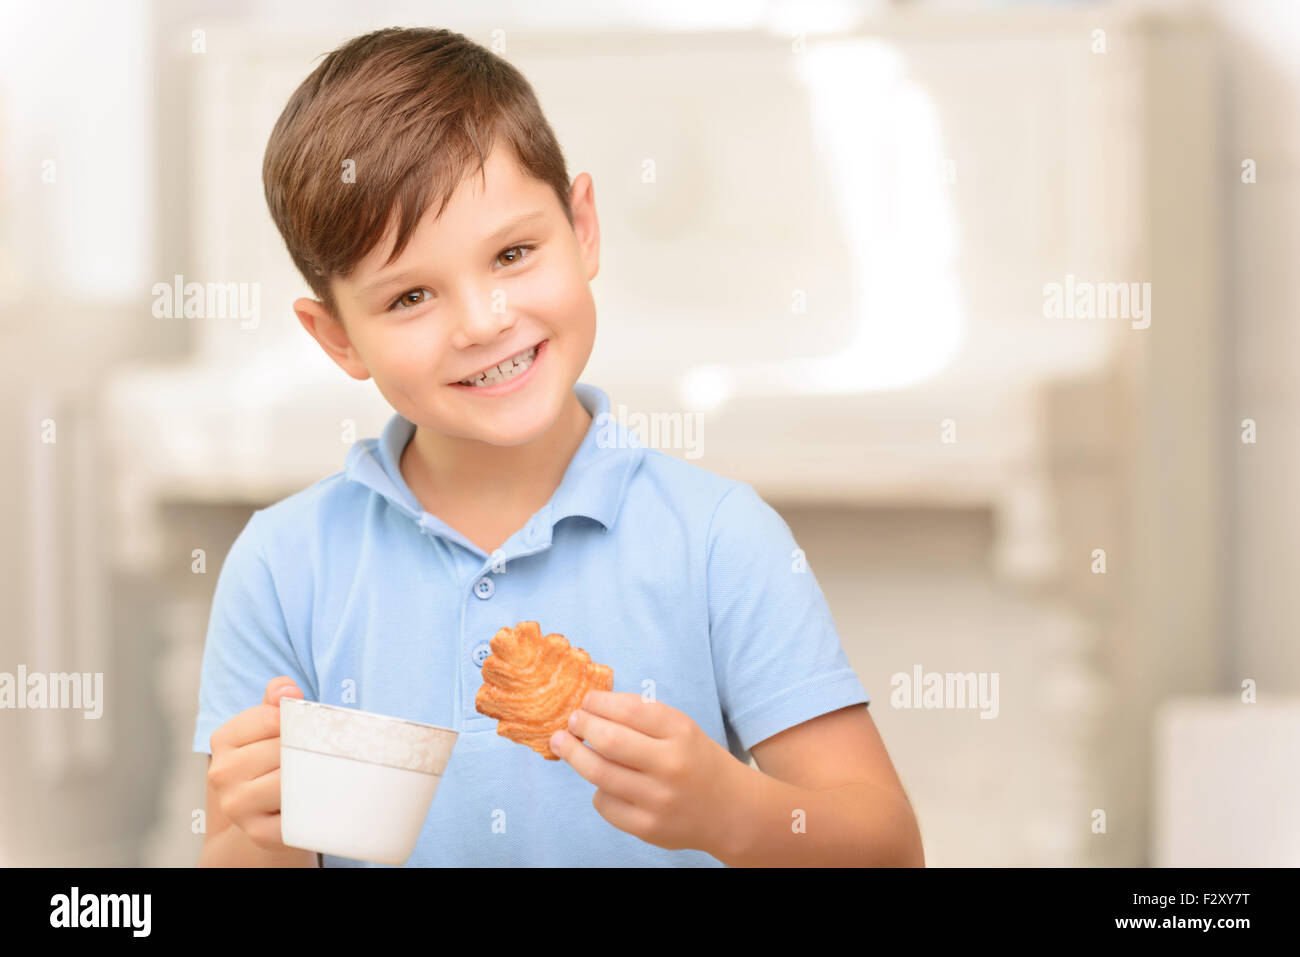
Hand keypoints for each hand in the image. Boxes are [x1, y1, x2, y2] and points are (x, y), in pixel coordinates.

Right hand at [207, 675, 303, 850]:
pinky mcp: (258, 832)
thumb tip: (288, 690)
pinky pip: (296, 814)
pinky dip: (310, 806)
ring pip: (290, 779)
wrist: (262, 814)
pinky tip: (312, 800)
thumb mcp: (269, 725)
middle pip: (284, 748)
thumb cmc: (272, 759)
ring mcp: (237, 805)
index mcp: (223, 739)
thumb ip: (276, 701)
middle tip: (320, 753)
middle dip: (307, 748)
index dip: (298, 720)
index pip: (271, 717)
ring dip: (312, 775)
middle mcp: (222, 773)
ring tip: (316, 774)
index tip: (307, 728)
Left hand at [549, 691, 747, 856]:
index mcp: (681, 733)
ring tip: (563, 744)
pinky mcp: (647, 827)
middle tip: (570, 722)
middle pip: (609, 741)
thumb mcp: (682, 730)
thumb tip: (592, 708)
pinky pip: (605, 804)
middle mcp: (671, 765)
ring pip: (599, 774)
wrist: (732, 811)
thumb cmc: (698, 762)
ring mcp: (658, 800)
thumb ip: (643, 718)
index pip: (629, 709)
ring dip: (574, 755)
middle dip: (581, 726)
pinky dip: (598, 789)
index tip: (586, 701)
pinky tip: (603, 781)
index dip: (599, 702)